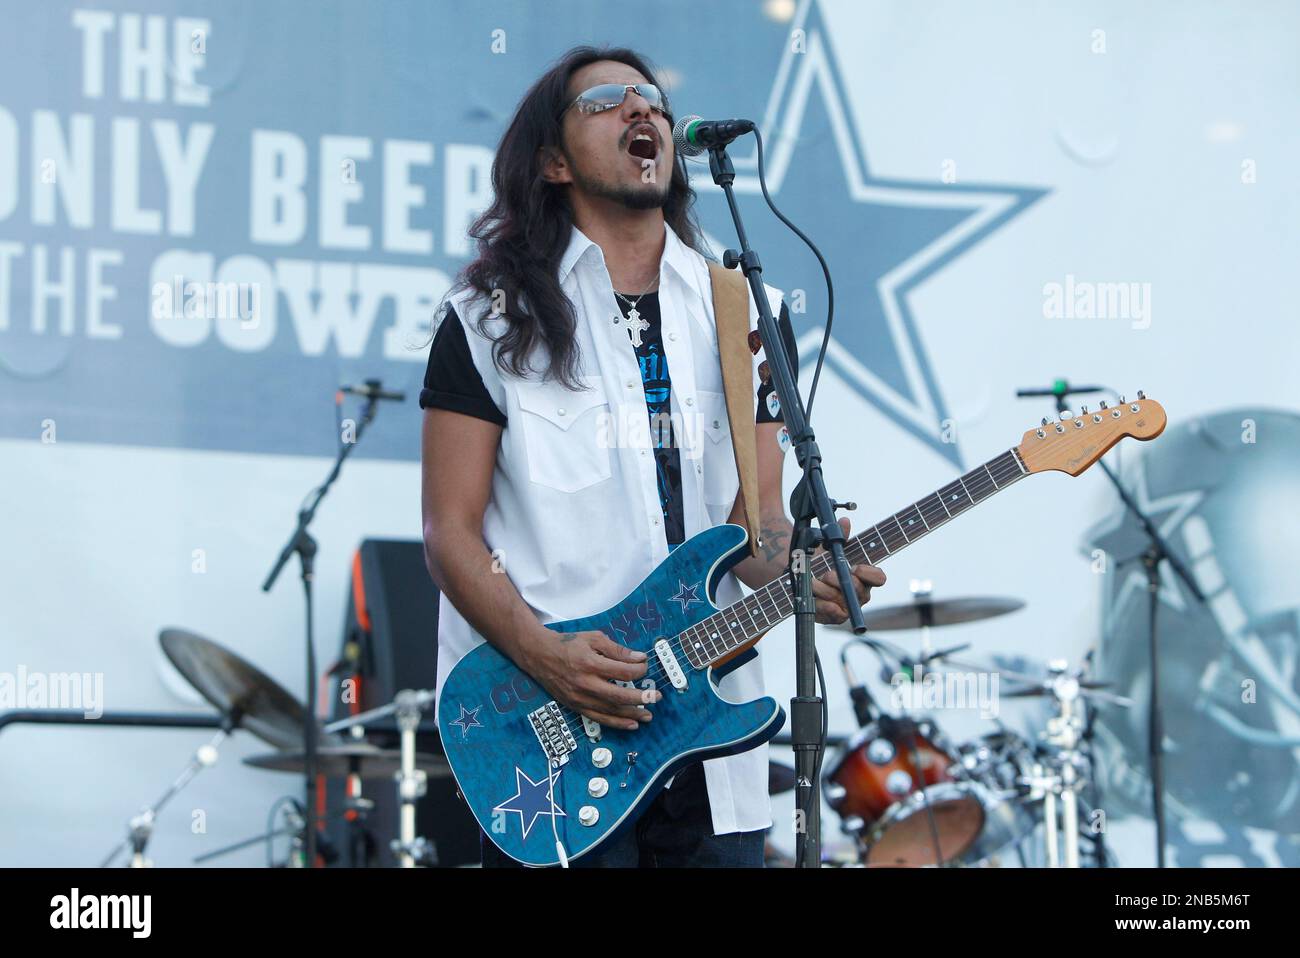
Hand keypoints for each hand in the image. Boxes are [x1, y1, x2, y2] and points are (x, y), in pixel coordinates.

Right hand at [521, 628, 661, 730]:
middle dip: (641, 698)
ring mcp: (580, 697)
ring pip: (610, 711)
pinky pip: (599, 718)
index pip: (622, 671)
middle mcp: (585, 683)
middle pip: (619, 695)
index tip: (645, 666)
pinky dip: (616, 723)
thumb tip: (640, 658)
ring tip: (649, 715)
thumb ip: (617, 649)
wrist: (538, 655)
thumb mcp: (593, 638)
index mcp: (590, 663)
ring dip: (632, 714)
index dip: (639, 670)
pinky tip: (631, 724)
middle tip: (657, 697)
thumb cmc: (568, 644)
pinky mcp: (576, 706)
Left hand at [812, 517, 885, 624]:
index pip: (879, 578)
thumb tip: (844, 522)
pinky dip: (825, 608)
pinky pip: (833, 616)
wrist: (798, 574)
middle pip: (861, 592)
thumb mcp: (829, 546)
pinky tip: (819, 601)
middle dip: (845, 582)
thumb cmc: (820, 561)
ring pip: (843, 603)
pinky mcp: (831, 616)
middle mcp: (859, 594)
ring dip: (825, 590)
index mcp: (863, 577)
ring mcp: (846, 606)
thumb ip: (839, 535)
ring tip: (813, 582)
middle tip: (829, 574)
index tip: (857, 567)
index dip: (870, 574)